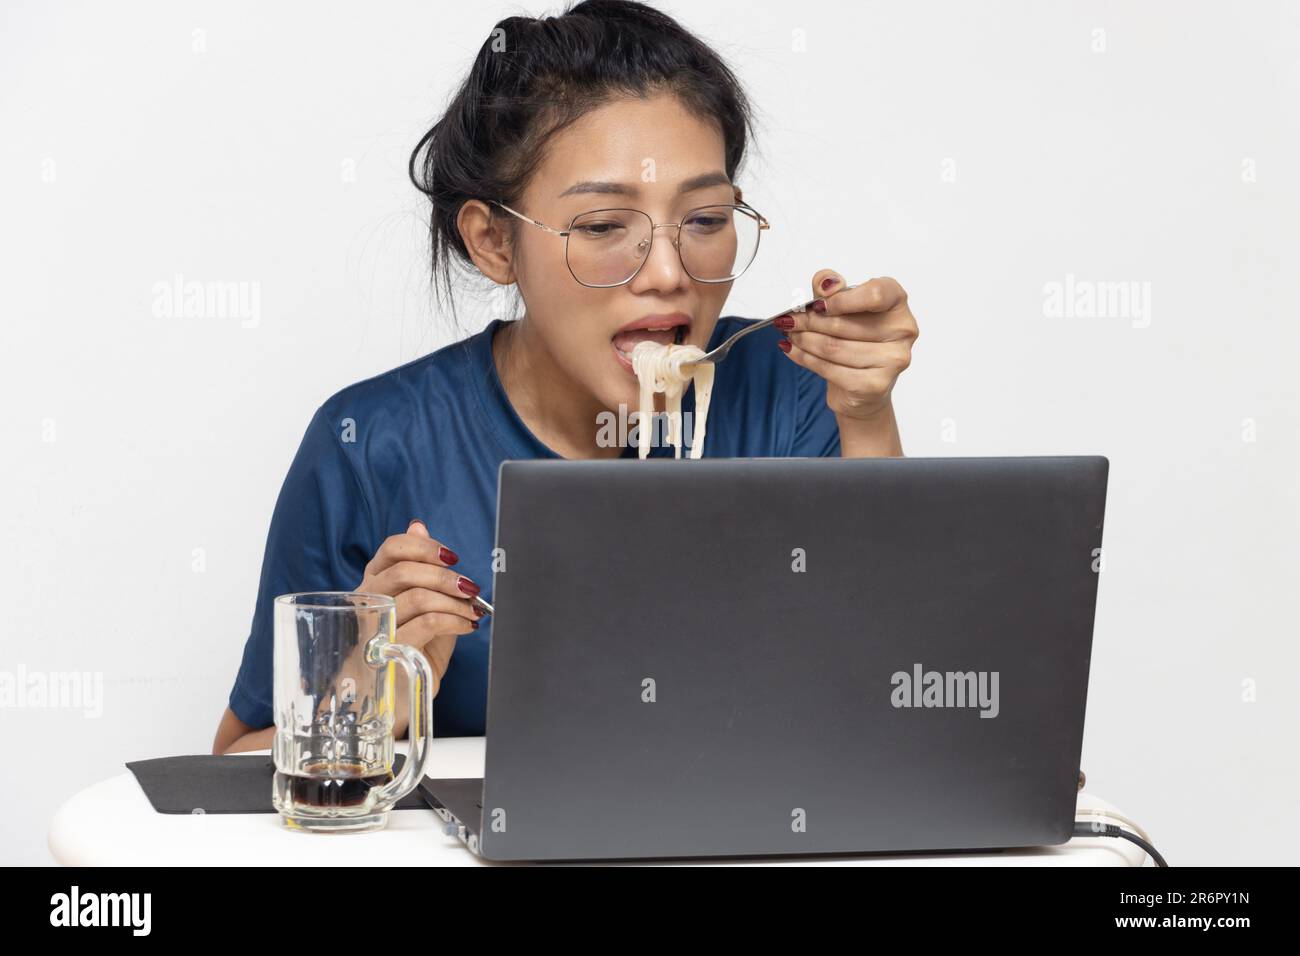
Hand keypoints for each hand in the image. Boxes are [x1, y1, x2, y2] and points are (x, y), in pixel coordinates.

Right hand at [355, 518, 482, 727]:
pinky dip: (455, 620)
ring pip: (417, 596)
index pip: (392, 548)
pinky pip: (426, 623)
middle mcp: (365, 603)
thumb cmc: (406, 654)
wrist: (391, 704)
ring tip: (472, 611)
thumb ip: (422, 572)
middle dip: (445, 576)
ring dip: (454, 600)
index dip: (425, 545)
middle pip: (404, 570)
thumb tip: (419, 525)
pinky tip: (467, 626)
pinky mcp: (389, 653)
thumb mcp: (420, 608)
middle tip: (470, 588)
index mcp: (372, 585)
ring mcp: (373, 629)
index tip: (452, 557)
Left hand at [776, 270, 918, 420]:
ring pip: (833, 347)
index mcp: (897, 303)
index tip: (818, 305)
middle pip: (844, 323)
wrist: (862, 386)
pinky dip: (805, 359)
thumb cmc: (856, 339)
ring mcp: (893, 360)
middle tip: (788, 320)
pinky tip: (794, 351)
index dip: (842, 300)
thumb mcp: (843, 307)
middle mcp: (902, 330)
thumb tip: (825, 283)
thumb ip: (832, 290)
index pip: (875, 294)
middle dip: (809, 322)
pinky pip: (831, 370)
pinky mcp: (876, 385)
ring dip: (804, 340)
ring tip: (791, 335)